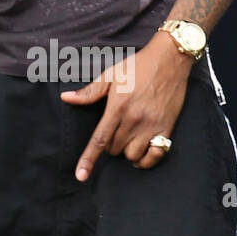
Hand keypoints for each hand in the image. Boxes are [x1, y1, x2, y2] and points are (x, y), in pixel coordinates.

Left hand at [60, 34, 192, 180]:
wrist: (170, 59)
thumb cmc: (138, 66)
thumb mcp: (111, 75)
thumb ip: (89, 92)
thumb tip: (66, 98)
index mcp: (117, 107)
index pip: (99, 140)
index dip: (88, 160)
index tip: (81, 176)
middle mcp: (134, 119)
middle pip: (115, 149)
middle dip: (111, 145)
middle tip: (115, 130)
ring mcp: (151, 125)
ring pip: (133, 155)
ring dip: (127, 151)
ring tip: (129, 139)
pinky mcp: (166, 127)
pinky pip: (155, 155)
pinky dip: (147, 159)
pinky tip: (142, 153)